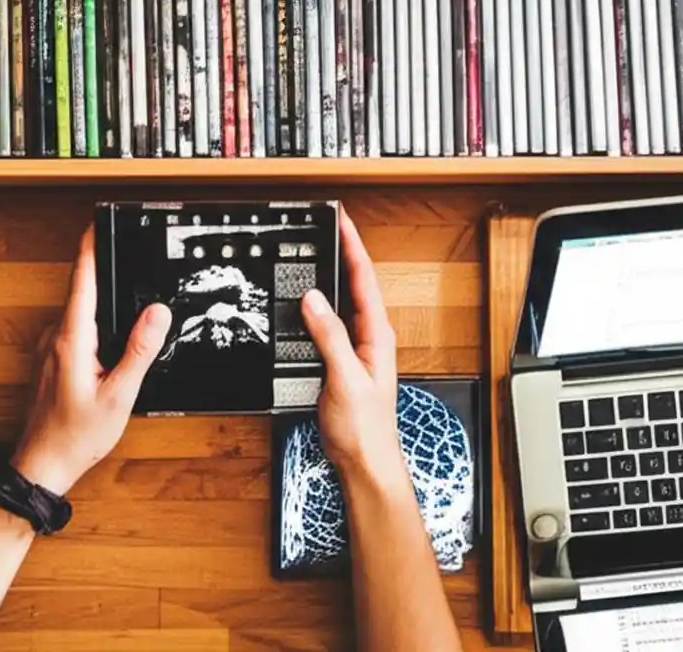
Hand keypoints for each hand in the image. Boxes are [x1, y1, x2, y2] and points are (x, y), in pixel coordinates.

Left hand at [11, 226, 172, 495]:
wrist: (42, 465)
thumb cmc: (75, 435)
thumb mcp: (120, 394)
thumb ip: (140, 350)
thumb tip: (157, 313)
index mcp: (72, 339)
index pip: (81, 279)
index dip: (91, 247)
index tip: (99, 223)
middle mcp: (56, 337)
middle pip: (82, 291)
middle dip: (106, 276)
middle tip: (129, 259)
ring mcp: (50, 348)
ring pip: (81, 314)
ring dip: (103, 309)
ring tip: (131, 314)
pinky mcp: (51, 361)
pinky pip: (76, 332)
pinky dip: (96, 330)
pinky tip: (112, 350)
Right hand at [301, 209, 402, 482]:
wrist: (365, 462)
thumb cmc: (365, 429)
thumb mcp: (345, 378)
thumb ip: (330, 337)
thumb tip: (313, 299)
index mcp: (377, 335)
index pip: (364, 279)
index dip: (353, 246)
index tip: (342, 220)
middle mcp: (370, 337)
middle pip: (354, 284)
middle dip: (341, 252)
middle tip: (326, 225)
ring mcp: (356, 349)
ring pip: (340, 303)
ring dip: (329, 278)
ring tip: (317, 252)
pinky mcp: (341, 362)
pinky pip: (328, 324)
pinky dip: (316, 307)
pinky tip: (305, 302)